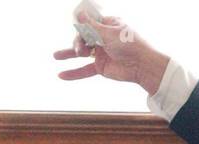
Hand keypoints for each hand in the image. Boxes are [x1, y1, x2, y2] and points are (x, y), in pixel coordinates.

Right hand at [53, 12, 169, 94]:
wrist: (141, 66)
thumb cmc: (130, 45)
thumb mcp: (108, 33)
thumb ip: (91, 26)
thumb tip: (79, 14)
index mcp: (108, 25)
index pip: (89, 22)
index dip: (81, 24)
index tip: (75, 26)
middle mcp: (103, 37)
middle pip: (83, 37)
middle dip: (77, 42)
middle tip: (79, 49)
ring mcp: (101, 52)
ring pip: (81, 52)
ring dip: (69, 54)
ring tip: (57, 56)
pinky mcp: (100, 67)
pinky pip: (84, 70)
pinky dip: (73, 73)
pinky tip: (61, 75)